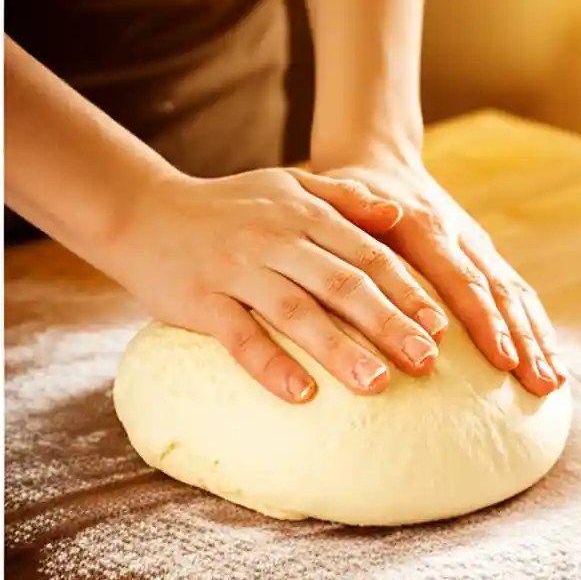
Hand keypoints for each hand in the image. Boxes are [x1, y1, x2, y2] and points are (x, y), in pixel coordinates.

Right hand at [103, 168, 448, 401]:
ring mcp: (235, 270)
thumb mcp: (283, 185)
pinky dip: (271, 365)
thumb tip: (397, 216)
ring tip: (378, 385)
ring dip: (340, 350)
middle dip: (388, 324)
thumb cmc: (220, 206)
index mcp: (300, 213)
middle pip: (341, 284)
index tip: (440, 326)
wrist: (140, 211)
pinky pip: (239, 336)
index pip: (365, 253)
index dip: (405, 290)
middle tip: (426, 362)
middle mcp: (272, 239)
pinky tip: (301, 395)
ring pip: (296, 311)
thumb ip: (340, 197)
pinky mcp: (199, 300)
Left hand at [318, 155, 563, 396]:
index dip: (482, 320)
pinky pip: (516, 292)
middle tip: (538, 385)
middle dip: (521, 341)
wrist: (379, 159)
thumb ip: (357, 211)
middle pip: (499, 293)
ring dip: (536, 340)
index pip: (460, 279)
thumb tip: (379, 217)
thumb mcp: (342, 197)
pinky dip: (534, 327)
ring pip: (516, 294)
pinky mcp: (482, 253)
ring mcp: (476, 244)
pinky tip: (547, 362)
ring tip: (552, 384)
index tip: (500, 358)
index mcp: (424, 227)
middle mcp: (460, 236)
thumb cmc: (349, 189)